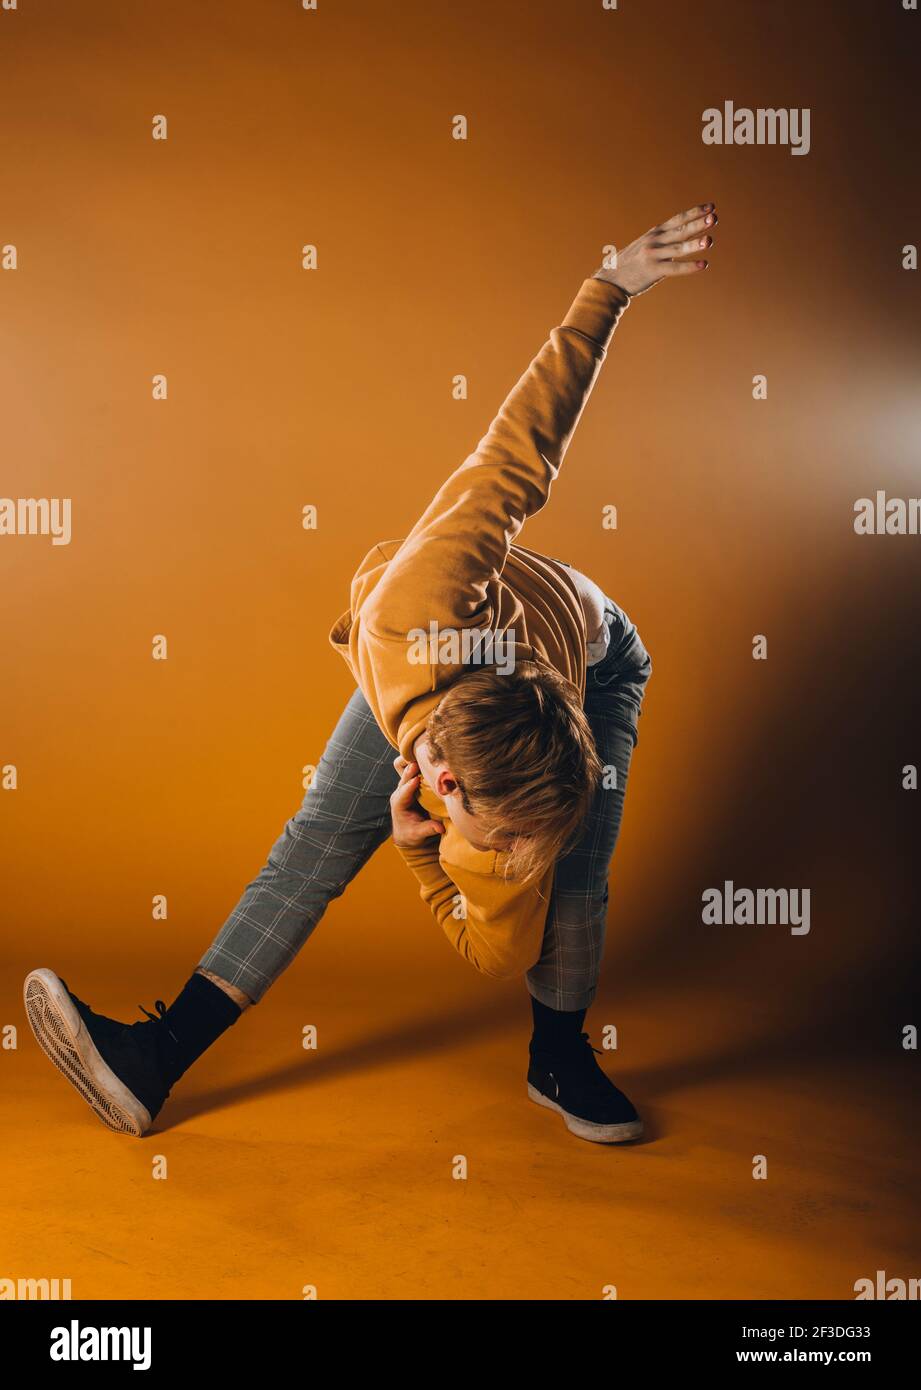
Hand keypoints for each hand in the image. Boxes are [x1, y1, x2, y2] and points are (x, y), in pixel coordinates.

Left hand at [390, 757, 445, 848]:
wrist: (405, 833)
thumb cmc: (411, 834)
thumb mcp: (418, 834)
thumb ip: (428, 829)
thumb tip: (440, 828)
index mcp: (399, 805)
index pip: (403, 793)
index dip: (410, 786)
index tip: (417, 779)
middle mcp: (399, 794)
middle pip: (404, 780)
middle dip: (410, 772)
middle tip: (418, 763)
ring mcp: (404, 789)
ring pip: (408, 774)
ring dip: (415, 767)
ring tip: (423, 757)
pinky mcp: (410, 786)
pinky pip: (413, 774)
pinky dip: (419, 768)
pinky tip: (428, 760)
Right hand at [594, 203, 718, 296]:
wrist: (611, 280)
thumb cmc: (630, 264)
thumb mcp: (646, 246)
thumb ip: (663, 241)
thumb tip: (681, 238)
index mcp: (655, 233)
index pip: (678, 219)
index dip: (695, 212)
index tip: (711, 207)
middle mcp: (655, 241)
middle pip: (680, 230)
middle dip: (698, 223)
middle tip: (714, 217)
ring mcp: (653, 255)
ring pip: (678, 248)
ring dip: (695, 244)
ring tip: (710, 240)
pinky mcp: (653, 270)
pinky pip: (675, 268)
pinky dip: (689, 266)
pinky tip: (703, 264)